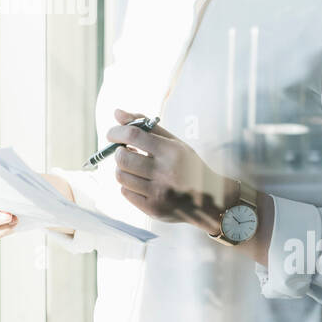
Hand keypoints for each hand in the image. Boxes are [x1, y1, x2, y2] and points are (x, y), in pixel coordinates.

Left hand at [105, 109, 232, 230]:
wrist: (209, 198)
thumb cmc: (187, 165)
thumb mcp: (173, 142)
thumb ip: (145, 125)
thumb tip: (117, 113)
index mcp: (171, 151)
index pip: (133, 135)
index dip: (116, 132)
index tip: (112, 134)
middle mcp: (165, 172)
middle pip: (123, 158)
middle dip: (118, 152)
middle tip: (124, 151)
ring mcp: (159, 193)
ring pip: (121, 176)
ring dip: (122, 169)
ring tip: (133, 167)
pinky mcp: (153, 209)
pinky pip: (126, 193)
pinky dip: (128, 185)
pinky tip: (140, 182)